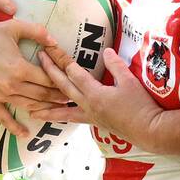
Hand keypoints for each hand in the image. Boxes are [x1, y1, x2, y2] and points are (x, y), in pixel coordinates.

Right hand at [0, 17, 68, 137]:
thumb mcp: (14, 27)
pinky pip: (4, 118)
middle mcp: (12, 85)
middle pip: (42, 95)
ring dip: (44, 110)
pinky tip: (25, 134)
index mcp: (20, 68)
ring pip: (28, 106)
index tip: (70, 84)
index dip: (61, 82)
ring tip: (56, 110)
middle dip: (57, 97)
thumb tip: (55, 42)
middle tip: (70, 99)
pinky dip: (15, 127)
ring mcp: (0, 95)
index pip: (48, 79)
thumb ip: (37, 32)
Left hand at [32, 45, 162, 145]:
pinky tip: (55, 118)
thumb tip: (106, 51)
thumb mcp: (130, 81)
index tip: (49, 49)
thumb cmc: (141, 105)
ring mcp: (90, 116)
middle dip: (49, 73)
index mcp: (95, 93)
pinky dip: (62, 118)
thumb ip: (116, 66)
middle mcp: (88, 105)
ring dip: (46, 109)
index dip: (61, 59)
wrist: (148, 129)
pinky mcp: (95, 123)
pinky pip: (73, 119)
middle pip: (63, 87)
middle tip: (37, 60)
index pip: (74, 72)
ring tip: (30, 110)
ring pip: (63, 111)